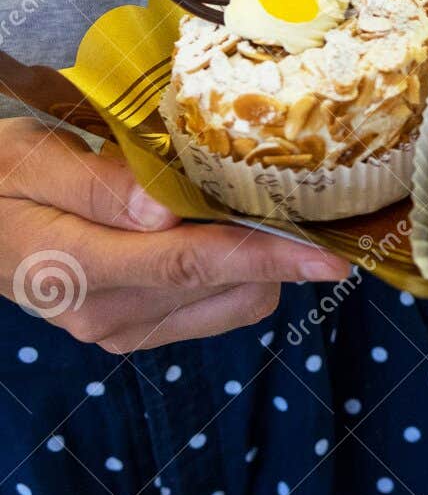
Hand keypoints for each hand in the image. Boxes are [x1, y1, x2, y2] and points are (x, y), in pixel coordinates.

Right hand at [0, 118, 350, 352]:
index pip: (189, 265)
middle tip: (295, 194)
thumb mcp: (32, 160)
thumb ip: (97, 184)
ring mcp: (123, 331)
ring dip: (257, 260)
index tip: (329, 258)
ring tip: (246, 207)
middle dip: (272, 246)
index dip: (266, 258)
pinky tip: (219, 233)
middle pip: (225, 284)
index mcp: (74, 268)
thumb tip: (163, 210)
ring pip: (234, 302)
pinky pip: (218, 309)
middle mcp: (105, 314)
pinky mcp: (139, 334)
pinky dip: (238, 274)